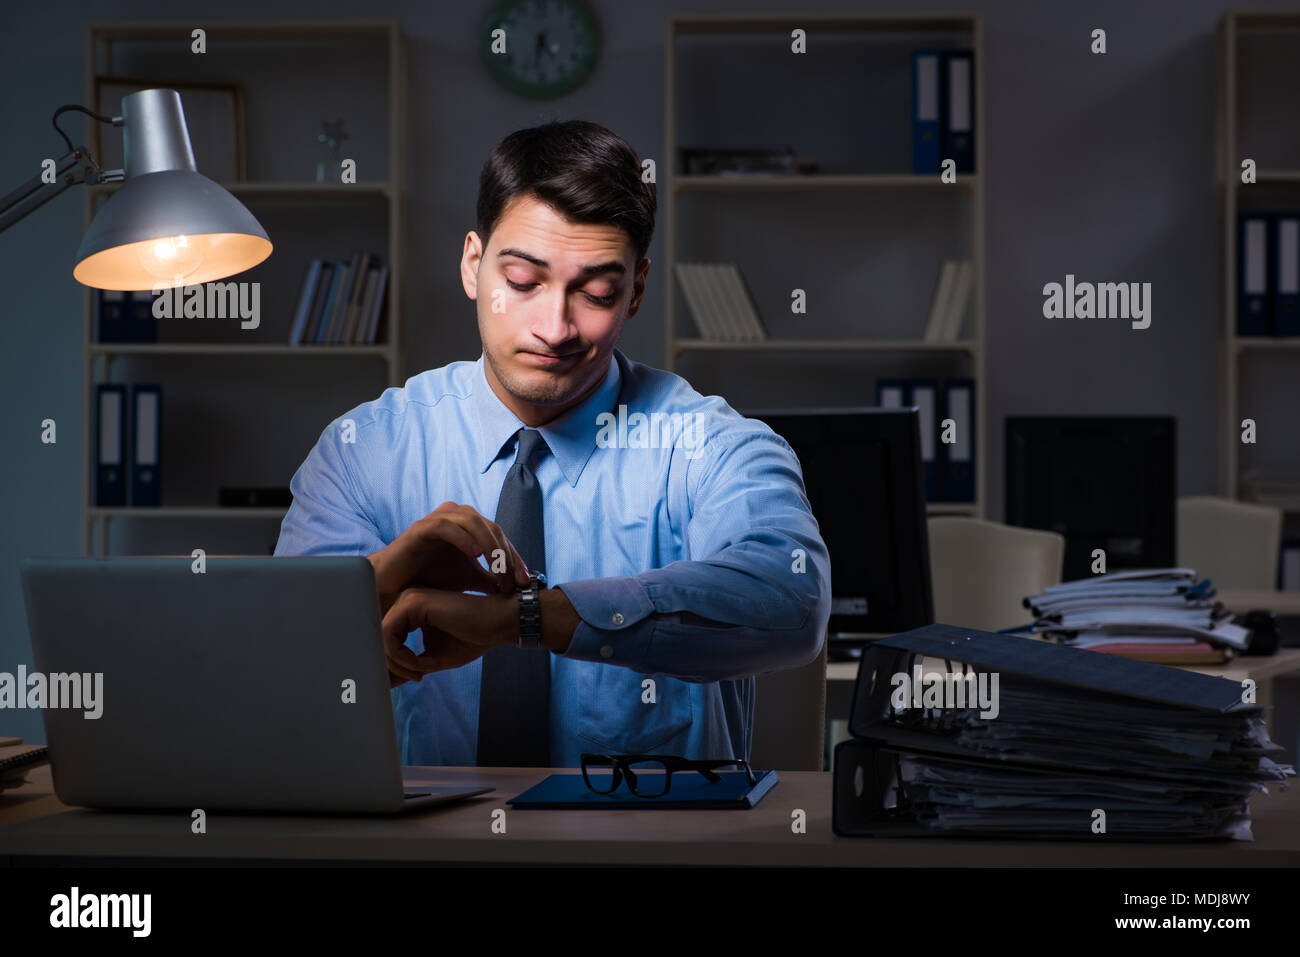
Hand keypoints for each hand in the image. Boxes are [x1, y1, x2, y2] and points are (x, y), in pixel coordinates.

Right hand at [368, 502, 530, 616]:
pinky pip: (447, 526)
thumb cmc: (431, 579)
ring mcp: (440, 518)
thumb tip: (518, 588)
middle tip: (512, 581)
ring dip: (491, 548)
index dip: (516, 559)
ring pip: (475, 523)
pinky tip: (475, 555)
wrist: (395, 586)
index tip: (525, 582)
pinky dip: (464, 538)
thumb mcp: (469, 579)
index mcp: (471, 526)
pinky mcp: (422, 526)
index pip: (501, 537)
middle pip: (493, 528)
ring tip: (498, 572)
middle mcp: (458, 516)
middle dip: (506, 556)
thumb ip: (491, 579)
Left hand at [381, 588, 515, 685]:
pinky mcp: (412, 603)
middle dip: (393, 666)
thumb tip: (383, 682)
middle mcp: (405, 601)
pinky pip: (389, 637)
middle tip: (416, 678)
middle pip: (378, 639)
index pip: (384, 639)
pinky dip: (404, 657)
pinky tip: (425, 664)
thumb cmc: (472, 639)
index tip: (413, 678)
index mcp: (409, 611)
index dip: (392, 664)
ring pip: (381, 638)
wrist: (499, 623)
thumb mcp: (433, 659)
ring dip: (400, 664)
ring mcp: (408, 599)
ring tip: (423, 671)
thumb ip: (408, 667)